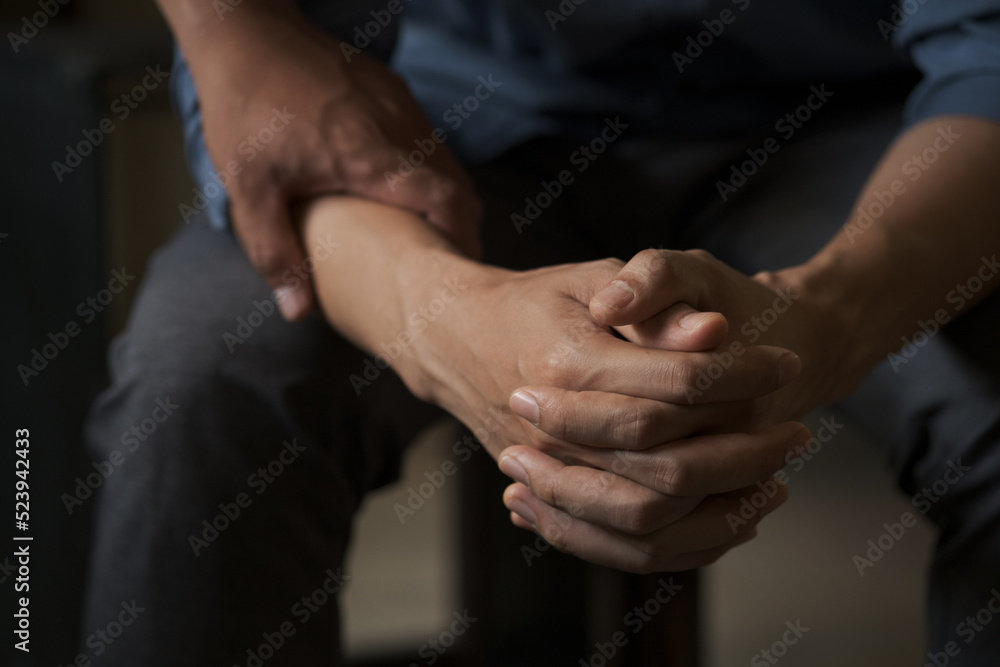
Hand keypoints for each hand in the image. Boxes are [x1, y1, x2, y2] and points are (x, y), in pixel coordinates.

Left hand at [187, 9, 480, 319]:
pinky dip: (429, 169)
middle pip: (456, 183)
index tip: (459, 268)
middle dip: (461, 226)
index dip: (462, 238)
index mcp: (369, 156)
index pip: (444, 199)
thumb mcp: (248, 187)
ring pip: (445, 159)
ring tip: (429, 234)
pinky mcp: (392, 89)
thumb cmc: (246, 107)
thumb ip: (274, 251)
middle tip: (447, 263)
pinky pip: (426, 136)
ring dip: (446, 198)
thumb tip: (298, 312)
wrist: (245, 31)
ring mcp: (398, 104)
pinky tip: (403, 189)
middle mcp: (396, 127)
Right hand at [297, 197, 806, 572]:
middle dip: (747, 451)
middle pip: (668, 462)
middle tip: (797, 434)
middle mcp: (553, 428)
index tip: (785, 362)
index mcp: (567, 362)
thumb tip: (715, 332)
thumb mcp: (591, 278)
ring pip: (648, 518)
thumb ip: (652, 301)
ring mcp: (548, 469)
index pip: (676, 383)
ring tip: (773, 482)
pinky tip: (729, 520)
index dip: (743, 374)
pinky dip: (681, 543)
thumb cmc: (532, 302)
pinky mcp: (549, 495)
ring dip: (723, 507)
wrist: (456, 338)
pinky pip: (621, 547)